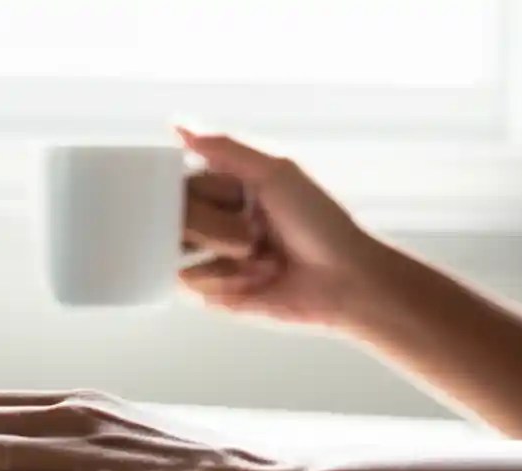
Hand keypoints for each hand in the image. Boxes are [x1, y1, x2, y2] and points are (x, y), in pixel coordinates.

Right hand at [178, 128, 392, 328]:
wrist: (346, 279)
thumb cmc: (319, 222)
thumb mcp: (276, 173)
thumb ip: (225, 148)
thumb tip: (175, 124)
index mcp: (228, 190)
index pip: (182, 188)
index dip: (201, 196)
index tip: (234, 200)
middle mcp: (216, 224)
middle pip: (176, 225)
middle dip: (215, 231)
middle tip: (254, 237)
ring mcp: (215, 260)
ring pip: (179, 259)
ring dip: (225, 261)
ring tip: (262, 262)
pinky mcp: (219, 294)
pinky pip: (195, 289)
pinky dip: (228, 285)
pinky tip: (258, 282)